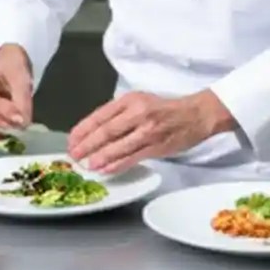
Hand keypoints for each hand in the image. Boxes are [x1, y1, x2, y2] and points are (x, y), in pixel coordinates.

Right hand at [0, 45, 33, 128]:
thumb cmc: (13, 72)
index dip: (7, 112)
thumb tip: (23, 123)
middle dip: (4, 123)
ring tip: (18, 126)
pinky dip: (0, 132)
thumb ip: (22, 102)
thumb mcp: (21, 82)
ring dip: (2, 128)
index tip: (22, 120)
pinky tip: (11, 132)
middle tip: (20, 126)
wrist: (9, 69)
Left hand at [67, 90, 234, 173]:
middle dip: (86, 145)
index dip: (83, 130)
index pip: (100, 115)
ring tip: (87, 165)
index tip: (72, 140)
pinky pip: (131, 157)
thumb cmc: (167, 110)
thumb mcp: (141, 102)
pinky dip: (116, 164)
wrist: (197, 115)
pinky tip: (105, 169)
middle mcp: (139, 113)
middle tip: (74, 155)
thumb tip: (94, 133)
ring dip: (99, 157)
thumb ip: (120, 114)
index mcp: (131, 100)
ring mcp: (148, 130)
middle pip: (105, 131)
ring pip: (117, 146)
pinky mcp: (156, 146)